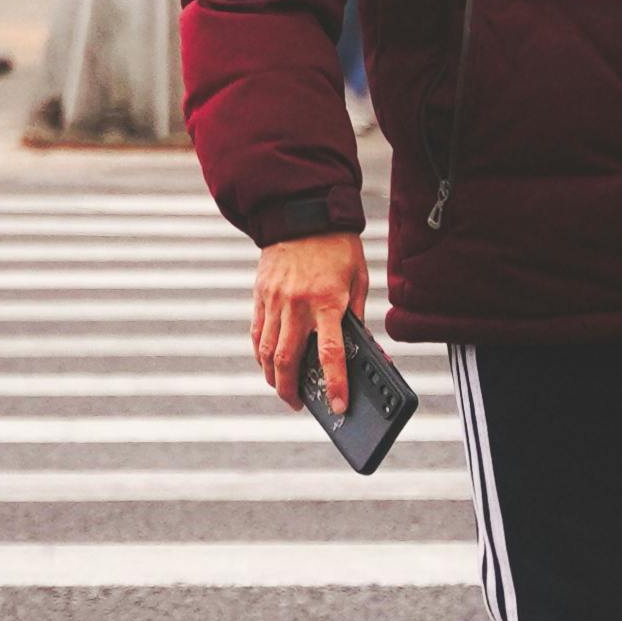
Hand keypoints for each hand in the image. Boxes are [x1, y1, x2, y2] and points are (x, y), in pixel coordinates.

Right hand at [249, 231, 367, 409]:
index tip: (337, 407)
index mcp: (327, 301)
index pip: (331, 354)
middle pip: (287, 359)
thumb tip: (366, 352)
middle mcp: (297, 304)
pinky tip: (267, 363)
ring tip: (282, 389)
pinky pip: (256, 331)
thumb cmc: (337, 248)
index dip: (335, 385)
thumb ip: (358, 317)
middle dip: (290, 390)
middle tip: (299, 404)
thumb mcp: (358, 280)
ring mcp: (274, 299)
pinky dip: (260, 353)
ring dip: (272, 376)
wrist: (303, 213)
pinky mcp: (260, 294)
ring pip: (266, 350)